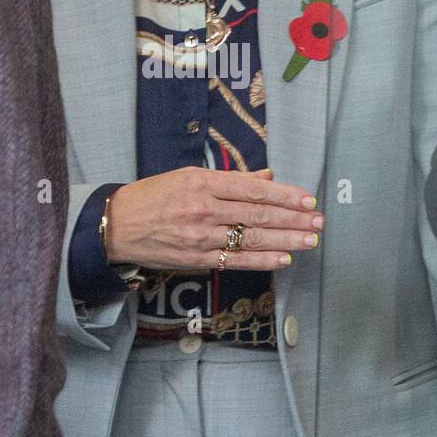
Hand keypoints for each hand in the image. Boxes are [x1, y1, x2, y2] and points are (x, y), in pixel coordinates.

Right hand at [104, 166, 323, 272]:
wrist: (117, 225)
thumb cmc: (153, 196)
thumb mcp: (188, 176)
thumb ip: (230, 178)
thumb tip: (266, 177)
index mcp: (203, 182)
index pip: (253, 189)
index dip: (285, 195)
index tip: (308, 199)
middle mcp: (204, 208)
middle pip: (258, 214)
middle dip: (293, 219)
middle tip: (319, 221)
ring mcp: (201, 236)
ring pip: (252, 238)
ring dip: (286, 240)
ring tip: (311, 240)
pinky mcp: (197, 259)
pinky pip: (236, 261)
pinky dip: (262, 260)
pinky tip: (284, 259)